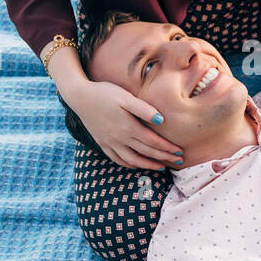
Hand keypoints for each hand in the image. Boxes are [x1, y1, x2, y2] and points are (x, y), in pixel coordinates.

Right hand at [65, 79, 183, 170]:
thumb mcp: (125, 97)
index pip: (153, 142)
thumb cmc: (105, 93)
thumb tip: (161, 120)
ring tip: (161, 167)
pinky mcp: (102, 143)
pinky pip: (118, 159)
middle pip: (146, 152)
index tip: (180, 152)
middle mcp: (120, 139)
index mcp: (129, 127)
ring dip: (148, 165)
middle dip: (164, 158)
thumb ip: (143, 109)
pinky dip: (129, 164)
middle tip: (179, 161)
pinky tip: (136, 165)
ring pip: (132, 160)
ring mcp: (110, 143)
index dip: (168, 148)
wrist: (80, 97)